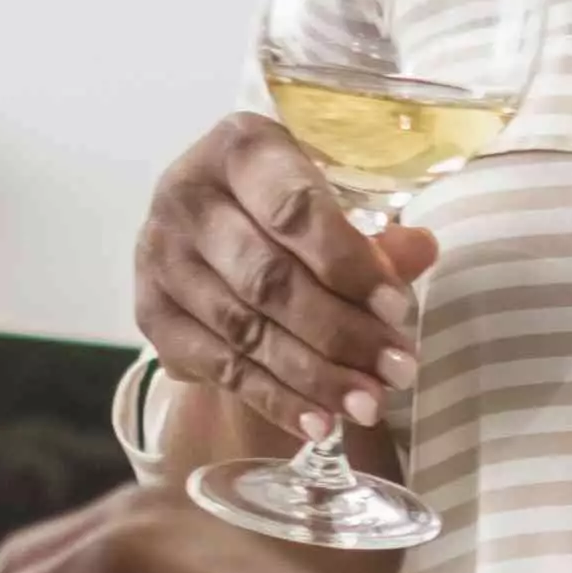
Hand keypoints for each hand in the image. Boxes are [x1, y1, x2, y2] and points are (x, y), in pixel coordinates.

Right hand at [133, 116, 441, 445]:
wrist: (214, 233)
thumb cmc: (287, 207)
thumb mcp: (332, 200)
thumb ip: (372, 232)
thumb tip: (420, 251)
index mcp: (238, 148)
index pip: (293, 209)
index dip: (349, 264)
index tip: (399, 309)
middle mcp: (187, 196)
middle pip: (267, 277)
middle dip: (341, 332)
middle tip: (398, 370)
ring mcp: (161, 257)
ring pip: (245, 330)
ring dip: (314, 376)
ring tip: (369, 405)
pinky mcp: (152, 314)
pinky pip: (219, 367)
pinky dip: (274, 400)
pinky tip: (319, 423)